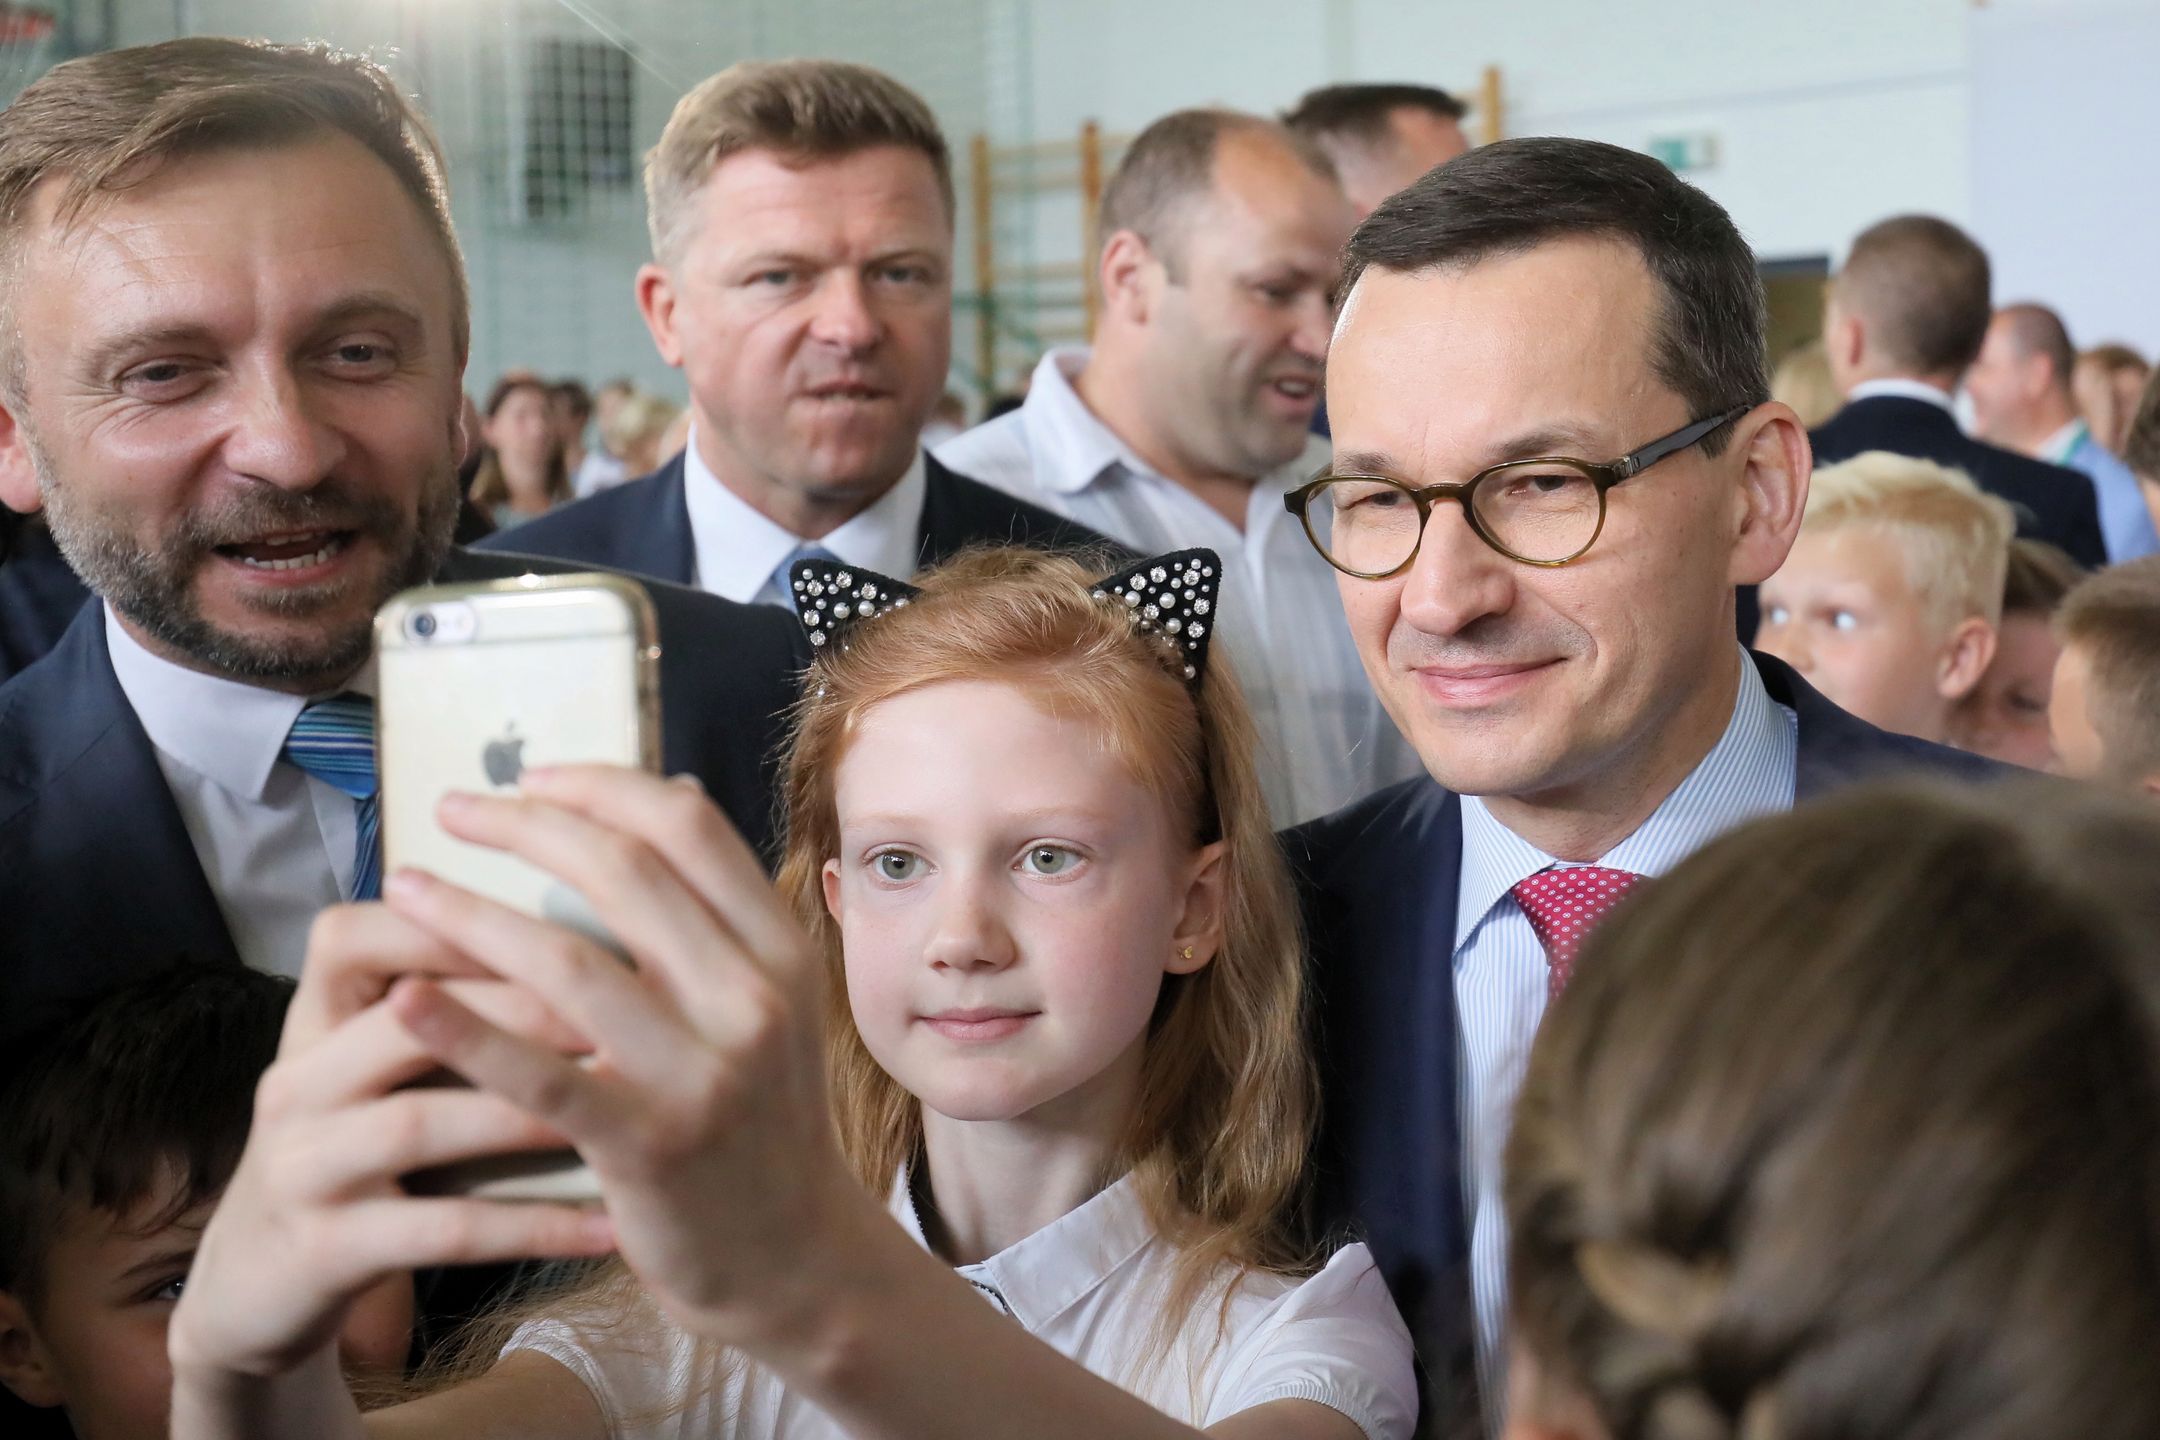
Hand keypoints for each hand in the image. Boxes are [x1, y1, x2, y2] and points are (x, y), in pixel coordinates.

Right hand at [169, 905, 616, 1380]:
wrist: (259, 1282)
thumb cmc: (355, 1148)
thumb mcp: (374, 1068)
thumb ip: (446, 1005)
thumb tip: (580, 936)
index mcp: (313, 1022)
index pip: (352, 937)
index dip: (450, 924)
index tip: (560, 925)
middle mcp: (296, 1083)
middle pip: (404, 1023)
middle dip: (519, 1012)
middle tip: (622, 1013)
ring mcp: (303, 1168)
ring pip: (419, 1122)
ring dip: (527, 1112)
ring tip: (620, 1105)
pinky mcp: (325, 1250)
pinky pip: (443, 1231)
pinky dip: (532, 1226)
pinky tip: (609, 1226)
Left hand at [377, 766, 878, 1346]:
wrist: (794, 1256)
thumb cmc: (763, 1121)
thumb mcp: (773, 1003)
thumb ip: (723, 910)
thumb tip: (675, 791)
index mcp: (781, 950)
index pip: (687, 829)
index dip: (601, 786)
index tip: (531, 776)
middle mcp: (751, 999)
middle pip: (624, 873)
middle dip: (524, 826)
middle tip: (452, 810)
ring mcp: (702, 1072)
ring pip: (568, 961)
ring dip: (472, 912)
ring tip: (405, 884)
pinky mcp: (646, 1145)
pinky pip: (538, 1073)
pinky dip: (465, 1031)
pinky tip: (406, 998)